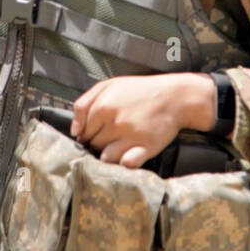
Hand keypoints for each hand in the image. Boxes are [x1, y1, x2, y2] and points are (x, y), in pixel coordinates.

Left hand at [70, 73, 215, 168]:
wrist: (175, 96)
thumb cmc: (140, 91)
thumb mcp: (109, 85)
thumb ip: (85, 104)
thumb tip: (74, 130)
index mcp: (102, 106)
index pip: (83, 132)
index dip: (89, 133)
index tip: (100, 131)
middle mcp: (114, 122)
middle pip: (93, 145)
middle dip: (98, 143)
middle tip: (113, 136)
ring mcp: (130, 136)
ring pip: (105, 157)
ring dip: (109, 154)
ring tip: (121, 145)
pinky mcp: (145, 148)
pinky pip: (124, 164)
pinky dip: (124, 162)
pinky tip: (129, 154)